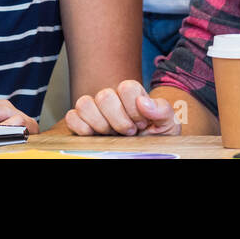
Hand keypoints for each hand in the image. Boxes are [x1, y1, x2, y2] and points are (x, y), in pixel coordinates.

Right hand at [65, 80, 180, 136]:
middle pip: (104, 95)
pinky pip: (72, 117)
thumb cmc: (155, 137)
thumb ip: (162, 111)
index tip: (142, 123)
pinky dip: (81, 127)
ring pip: (84, 103)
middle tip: (129, 132)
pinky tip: (95, 136)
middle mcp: (112, 100)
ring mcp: (95, 111)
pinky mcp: (81, 124)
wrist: (146, 152)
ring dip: (99, 123)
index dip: (134, 107)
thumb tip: (143, 102)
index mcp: (132, 96)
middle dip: (118, 119)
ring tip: (111, 135)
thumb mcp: (168, 125)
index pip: (127, 86)